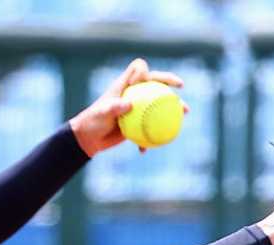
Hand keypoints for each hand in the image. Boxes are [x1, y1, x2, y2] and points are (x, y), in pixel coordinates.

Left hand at [70, 58, 185, 156]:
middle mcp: (134, 92)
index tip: (140, 83)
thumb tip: (130, 105)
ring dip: (173, 107)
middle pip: (155, 81)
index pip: (138, 67)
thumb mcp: (101, 114)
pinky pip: (151, 125)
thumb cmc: (92, 121)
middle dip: (169, 80)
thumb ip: (113, 108)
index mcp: (125, 85)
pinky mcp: (138, 122)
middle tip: (181, 86)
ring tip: (184, 113)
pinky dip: (153, 135)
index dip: (142, 71)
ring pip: (159, 103)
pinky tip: (148, 148)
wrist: (88, 138)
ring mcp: (138, 107)